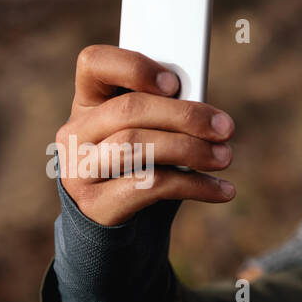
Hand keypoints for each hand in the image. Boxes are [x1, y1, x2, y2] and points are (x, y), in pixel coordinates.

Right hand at [55, 45, 236, 225]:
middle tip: (225, 128)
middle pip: (128, 110)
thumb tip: (210, 115)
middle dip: (185, 116)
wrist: (119, 237)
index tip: (175, 84)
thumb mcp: (150, 139)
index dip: (133, 66)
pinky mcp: (95, 205)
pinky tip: (222, 189)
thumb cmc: (142, 176)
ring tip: (225, 157)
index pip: (94, 63)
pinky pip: (148, 186)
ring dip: (190, 149)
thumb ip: (166, 118)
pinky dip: (194, 186)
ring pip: (135, 146)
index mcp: (88, 103)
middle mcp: (76, 133)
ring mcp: (79, 170)